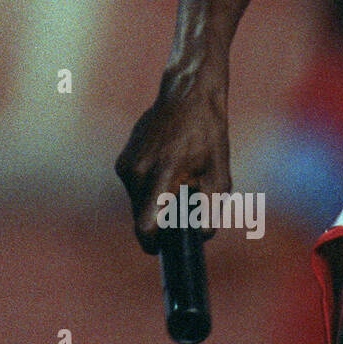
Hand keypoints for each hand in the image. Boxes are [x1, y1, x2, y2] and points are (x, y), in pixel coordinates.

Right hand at [115, 70, 230, 253]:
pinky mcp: (122, 161)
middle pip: (142, 217)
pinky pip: (135, 188)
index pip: (145, 226)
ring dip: (156, 201)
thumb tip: (201, 236)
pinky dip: (150, 187)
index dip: (154, 244)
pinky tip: (166, 166)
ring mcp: (126, 165)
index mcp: (161, 176)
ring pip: (138, 203)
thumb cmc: (207, 134)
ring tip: (178, 176)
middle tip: (185, 198)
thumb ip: (211, 209)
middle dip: (161, 218)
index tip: (164, 247)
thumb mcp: (220, 173)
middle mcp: (136, 172)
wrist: (186, 96)